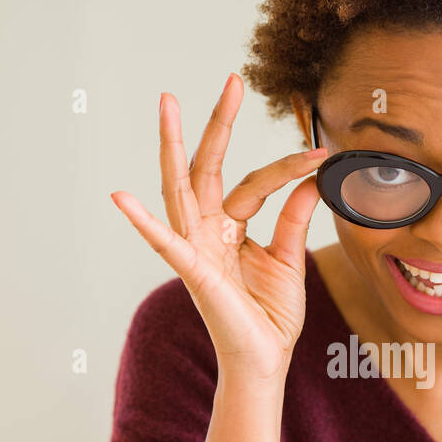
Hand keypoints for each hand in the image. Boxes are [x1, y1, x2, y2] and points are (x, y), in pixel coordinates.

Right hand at [110, 73, 327, 387]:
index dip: (288, 167)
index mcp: (230, 226)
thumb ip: (294, 218)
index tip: (320, 154)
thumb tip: (311, 179)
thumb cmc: (270, 315)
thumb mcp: (290, 259)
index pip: (256, 183)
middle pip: (207, 168)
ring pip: (181, 189)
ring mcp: (196, 249)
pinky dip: (143, 223)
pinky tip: (121, 198)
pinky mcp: (194, 274)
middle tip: (232, 81)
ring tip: (167, 107)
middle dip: (217, 124)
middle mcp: (208, 230)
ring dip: (172, 147)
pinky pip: (166, 245)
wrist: (264, 360)